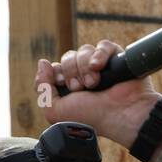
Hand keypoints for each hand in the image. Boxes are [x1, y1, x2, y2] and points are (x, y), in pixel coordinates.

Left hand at [35, 40, 159, 148]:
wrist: (119, 115)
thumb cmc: (90, 117)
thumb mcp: (56, 110)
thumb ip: (42, 88)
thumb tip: (42, 62)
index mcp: (69, 87)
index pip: (55, 68)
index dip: (56, 74)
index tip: (63, 84)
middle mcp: (84, 75)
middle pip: (68, 57)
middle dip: (71, 72)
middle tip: (80, 88)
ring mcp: (100, 66)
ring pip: (83, 50)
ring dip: (84, 67)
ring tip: (93, 83)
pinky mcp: (116, 58)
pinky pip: (103, 45)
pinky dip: (99, 54)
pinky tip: (99, 67)